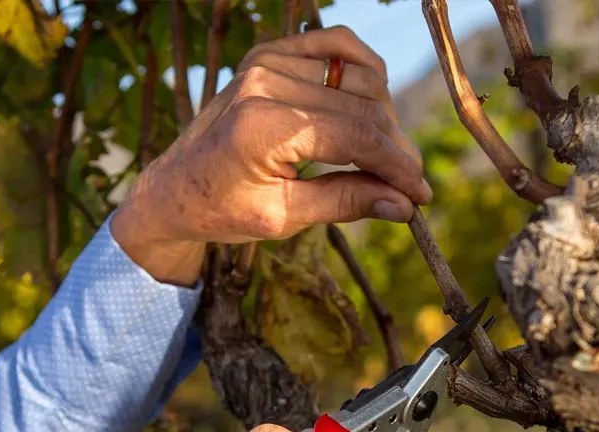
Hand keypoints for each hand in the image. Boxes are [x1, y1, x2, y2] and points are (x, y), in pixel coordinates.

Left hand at [111, 26, 430, 286]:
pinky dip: (365, 72)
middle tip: (409, 187)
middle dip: (396, 150)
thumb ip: (345, 203)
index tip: (420, 196)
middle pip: (364, 108)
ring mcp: (268, 59)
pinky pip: (338, 45)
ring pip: (360, 77)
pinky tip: (372, 105)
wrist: (177, 187)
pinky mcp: (270, 53)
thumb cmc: (223, 209)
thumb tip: (403, 205)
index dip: (397, 167)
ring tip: (384, 157)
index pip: (357, 136)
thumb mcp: (284, 218)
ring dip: (384, 116)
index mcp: (264, 126)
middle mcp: (267, 80)